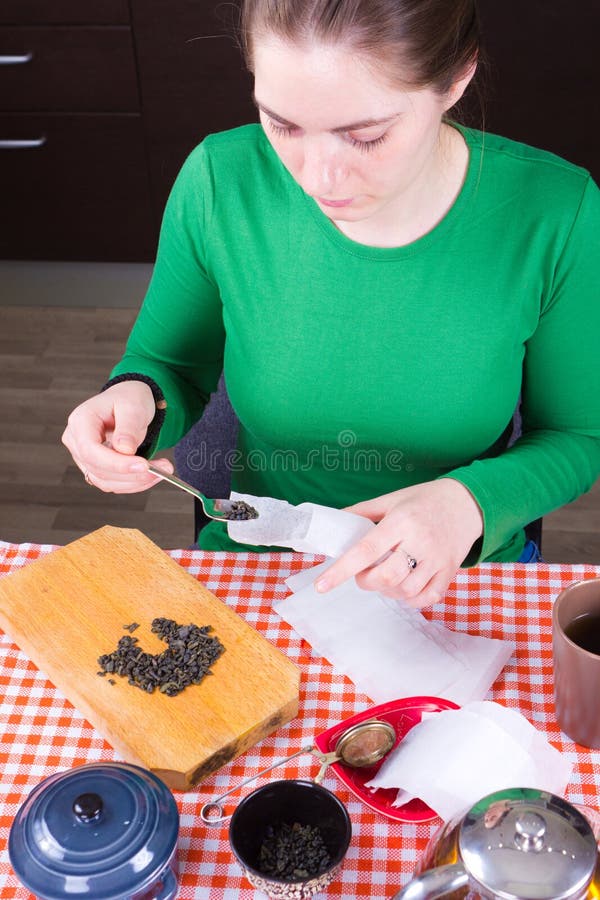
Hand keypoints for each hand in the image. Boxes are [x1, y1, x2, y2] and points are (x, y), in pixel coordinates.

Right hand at [61, 381, 172, 491]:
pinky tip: (152, 475)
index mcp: (80, 421)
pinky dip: (133, 483)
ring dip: (136, 481)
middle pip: (98, 468)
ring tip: (163, 470)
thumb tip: (125, 450)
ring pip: (105, 481)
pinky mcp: (95, 468)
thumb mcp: (133, 406)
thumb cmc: (128, 398)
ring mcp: (83, 457)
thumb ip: (128, 427)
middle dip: (132, 473)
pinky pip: (112, 483)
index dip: (116, 463)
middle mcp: (76, 441)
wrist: (128, 401)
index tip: (144, 466)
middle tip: (164, 469)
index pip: (90, 450)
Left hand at [314, 479, 482, 607]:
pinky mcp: (450, 572)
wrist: (468, 502)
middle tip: (363, 573)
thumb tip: (333, 525)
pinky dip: (409, 599)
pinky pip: (426, 598)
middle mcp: (420, 541)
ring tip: (384, 576)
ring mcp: (438, 559)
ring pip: (404, 591)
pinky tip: (403, 587)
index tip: (322, 585)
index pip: (366, 550)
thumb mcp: (391, 499)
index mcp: (401, 521)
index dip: (342, 570)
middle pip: (385, 577)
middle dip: (365, 581)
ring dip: (386, 590)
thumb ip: (361, 513)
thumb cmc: (423, 500)